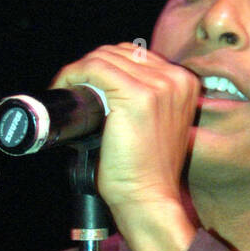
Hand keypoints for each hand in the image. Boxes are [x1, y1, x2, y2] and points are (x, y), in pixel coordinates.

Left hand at [50, 43, 201, 216]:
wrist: (149, 198)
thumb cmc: (147, 172)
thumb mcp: (157, 125)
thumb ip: (147, 100)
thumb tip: (108, 84)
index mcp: (184, 84)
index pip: (136, 56)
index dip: (105, 65)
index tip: (86, 83)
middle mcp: (176, 80)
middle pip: (120, 52)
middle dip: (91, 66)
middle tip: (71, 88)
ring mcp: (160, 86)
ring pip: (105, 57)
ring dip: (79, 69)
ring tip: (66, 89)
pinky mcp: (139, 96)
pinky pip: (96, 68)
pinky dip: (74, 74)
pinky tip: (65, 86)